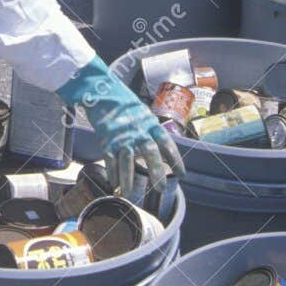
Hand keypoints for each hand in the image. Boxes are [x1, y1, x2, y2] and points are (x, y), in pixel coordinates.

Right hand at [56, 57, 184, 195]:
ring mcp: (122, 136)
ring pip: (127, 161)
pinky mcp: (106, 139)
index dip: (175, 160)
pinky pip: (110, 160)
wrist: (102, 92)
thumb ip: (150, 130)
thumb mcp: (143, 113)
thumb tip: (159, 148)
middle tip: (162, 189)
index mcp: (150, 124)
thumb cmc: (124, 103)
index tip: (182, 174)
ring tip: (130, 194)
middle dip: (157, 173)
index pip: (167, 144)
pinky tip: (114, 184)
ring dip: (128, 179)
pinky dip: (112, 173)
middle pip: (150, 154)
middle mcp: (138, 131)